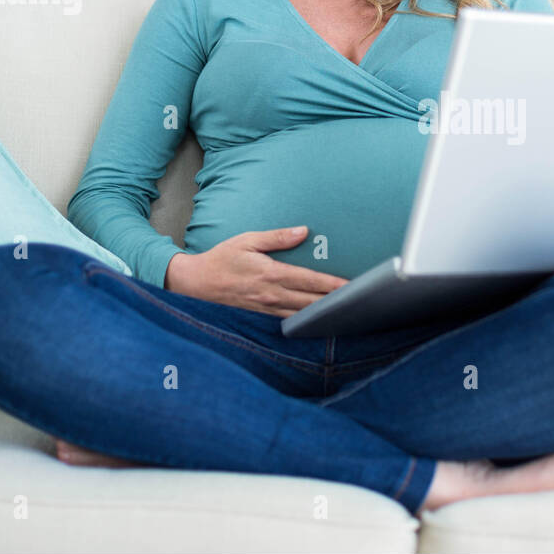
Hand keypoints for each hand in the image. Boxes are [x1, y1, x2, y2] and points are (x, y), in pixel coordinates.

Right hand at [164, 226, 348, 316]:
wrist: (196, 283)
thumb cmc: (222, 258)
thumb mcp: (248, 240)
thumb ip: (277, 237)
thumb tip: (303, 231)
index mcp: (271, 274)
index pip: (310, 280)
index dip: (332, 284)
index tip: (351, 285)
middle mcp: (272, 295)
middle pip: (311, 302)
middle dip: (335, 302)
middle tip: (358, 301)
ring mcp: (267, 308)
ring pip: (302, 315)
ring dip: (323, 315)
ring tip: (344, 313)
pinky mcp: (262, 315)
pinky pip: (289, 322)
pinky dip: (305, 322)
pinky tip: (318, 321)